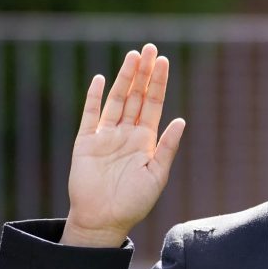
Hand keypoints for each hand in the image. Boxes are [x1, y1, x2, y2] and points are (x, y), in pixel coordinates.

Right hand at [62, 44, 184, 246]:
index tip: (164, 62)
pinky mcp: (86, 142)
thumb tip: (181, 120)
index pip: (154, 105)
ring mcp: (105, 135)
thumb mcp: (157, 174)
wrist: (104, 219)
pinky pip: (90, 114)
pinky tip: (100, 79)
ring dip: (125, 78)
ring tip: (133, 56)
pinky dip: (94, 97)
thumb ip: (168, 147)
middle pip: (137, 96)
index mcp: (146, 141)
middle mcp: (126, 133)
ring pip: (117, 100)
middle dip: (143, 73)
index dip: (159, 83)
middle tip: (150, 48)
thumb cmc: (134, 202)